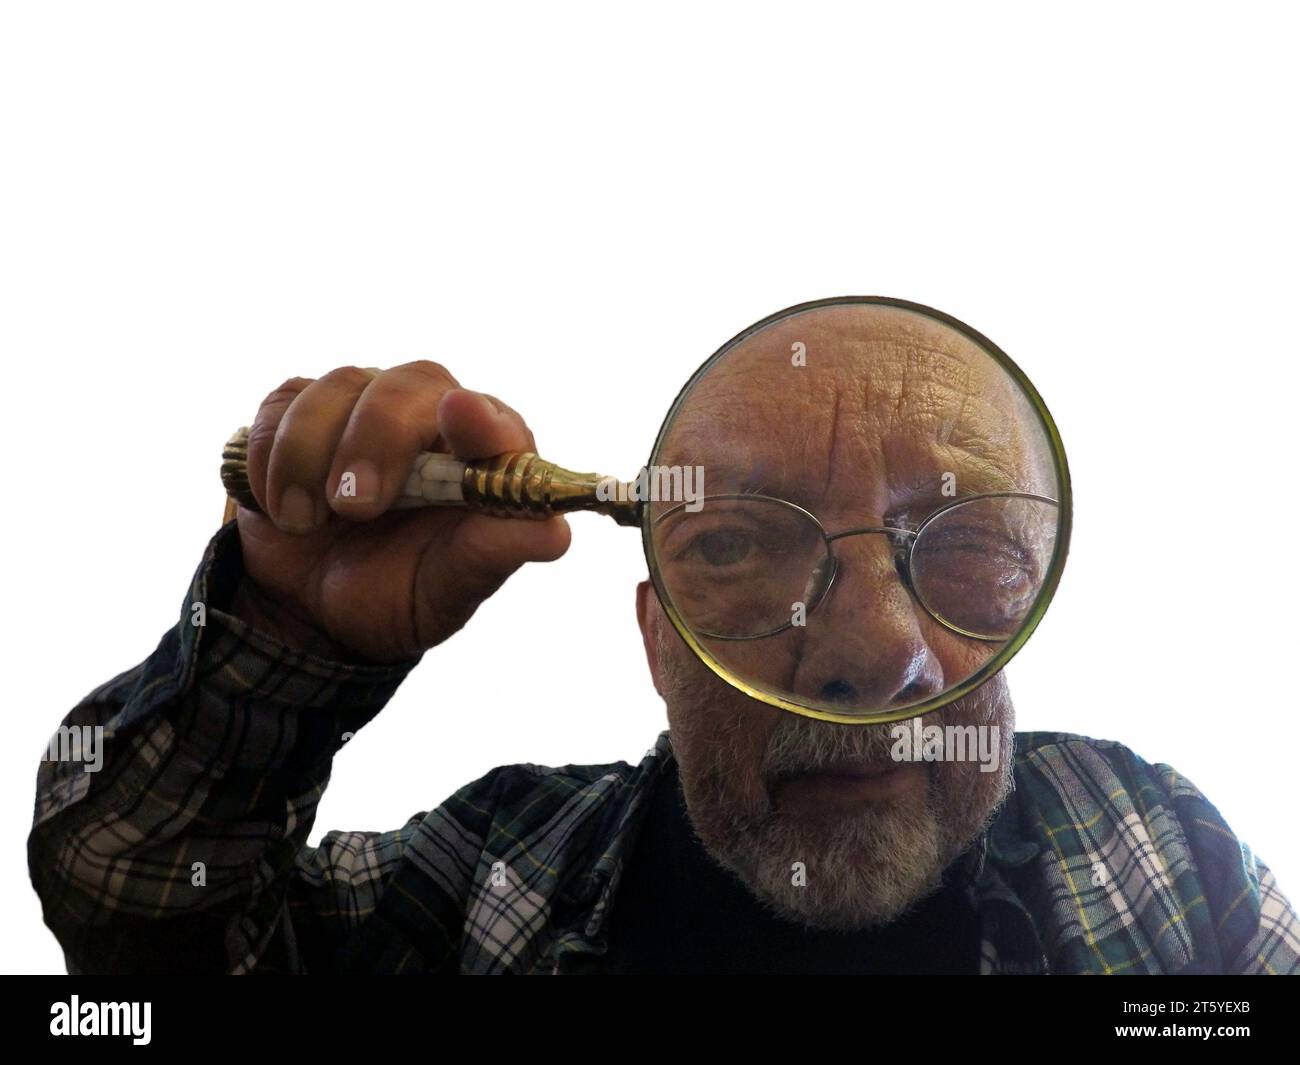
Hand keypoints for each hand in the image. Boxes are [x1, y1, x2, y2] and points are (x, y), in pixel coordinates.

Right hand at [231, 362, 570, 663]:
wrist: (310, 613)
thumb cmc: (397, 593)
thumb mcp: (447, 590)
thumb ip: (494, 554)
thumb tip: (555, 534)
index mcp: (482, 458)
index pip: (495, 418)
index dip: (480, 418)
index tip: (458, 417)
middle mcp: (428, 418)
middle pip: (410, 384)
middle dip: (376, 439)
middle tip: (354, 506)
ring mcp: (363, 407)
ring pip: (337, 387)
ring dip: (310, 456)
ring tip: (307, 523)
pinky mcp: (300, 413)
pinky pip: (280, 405)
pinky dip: (271, 459)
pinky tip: (283, 509)